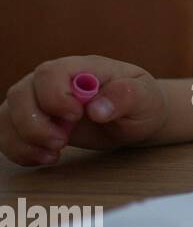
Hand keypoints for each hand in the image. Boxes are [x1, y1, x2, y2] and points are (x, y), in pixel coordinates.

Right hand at [1, 55, 166, 166]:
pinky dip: (19, 151)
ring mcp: (38, 101)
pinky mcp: (32, 122)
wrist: (135, 118)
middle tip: (62, 143)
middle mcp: (51, 81)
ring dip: (23, 140)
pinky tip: (45, 158)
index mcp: (80, 68)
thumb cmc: (140, 101)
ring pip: (8, 115)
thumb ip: (125, 97)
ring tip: (53, 154)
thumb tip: (97, 109)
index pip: (50, 73)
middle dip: (34, 124)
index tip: (75, 116)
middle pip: (20, 95)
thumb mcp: (144, 97)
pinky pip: (8, 134)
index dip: (54, 96)